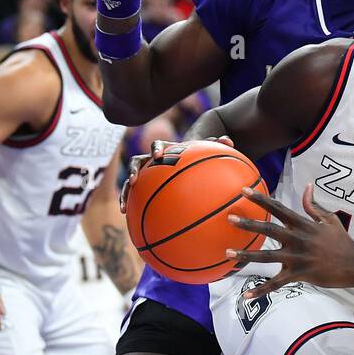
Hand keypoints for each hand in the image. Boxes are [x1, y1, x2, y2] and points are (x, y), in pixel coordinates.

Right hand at [119, 136, 233, 212]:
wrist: (182, 162)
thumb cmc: (193, 156)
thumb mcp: (203, 151)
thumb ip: (213, 145)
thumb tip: (228, 140)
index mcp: (165, 150)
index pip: (158, 145)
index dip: (157, 148)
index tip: (158, 155)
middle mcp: (150, 161)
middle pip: (137, 161)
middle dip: (133, 169)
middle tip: (134, 178)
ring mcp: (144, 174)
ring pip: (130, 180)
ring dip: (126, 190)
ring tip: (124, 203)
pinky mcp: (141, 186)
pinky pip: (132, 194)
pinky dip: (126, 202)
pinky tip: (124, 214)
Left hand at [227, 184, 353, 295]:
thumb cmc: (342, 241)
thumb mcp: (330, 219)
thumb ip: (313, 205)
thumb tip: (307, 187)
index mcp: (303, 224)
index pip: (278, 208)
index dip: (261, 199)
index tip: (244, 191)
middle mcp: (297, 239)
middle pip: (268, 229)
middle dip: (248, 224)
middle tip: (229, 218)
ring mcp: (297, 258)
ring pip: (266, 257)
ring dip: (246, 255)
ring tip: (227, 253)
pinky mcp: (299, 275)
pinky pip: (276, 284)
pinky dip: (262, 290)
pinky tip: (247, 295)